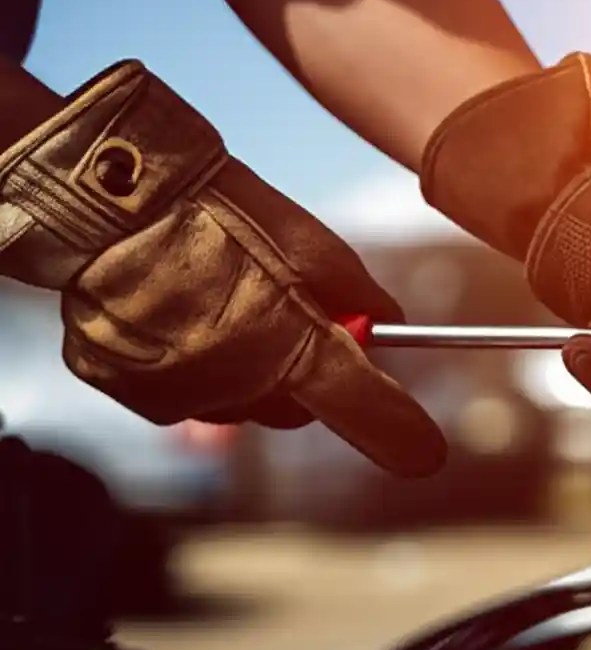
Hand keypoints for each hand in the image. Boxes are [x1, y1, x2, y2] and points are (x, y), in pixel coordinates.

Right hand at [0, 61, 443, 475]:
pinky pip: (177, 391)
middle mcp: (238, 386)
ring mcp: (178, 394)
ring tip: (212, 300)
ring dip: (238, 368)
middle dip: (300, 376)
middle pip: (293, 409)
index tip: (424, 453)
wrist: (107, 196)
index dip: (399, 433)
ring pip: (235, 401)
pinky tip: (170, 313)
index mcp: (292, 347)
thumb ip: (357, 295)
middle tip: (282, 316)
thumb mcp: (308, 242)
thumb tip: (388, 325)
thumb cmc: (218, 210)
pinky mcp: (128, 391)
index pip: (364, 411)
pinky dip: (183, 363)